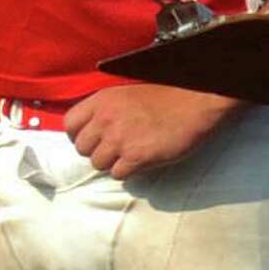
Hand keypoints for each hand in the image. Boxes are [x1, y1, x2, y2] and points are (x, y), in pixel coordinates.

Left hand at [64, 83, 241, 179]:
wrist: (198, 100)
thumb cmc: (168, 95)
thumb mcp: (129, 93)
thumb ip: (107, 109)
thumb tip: (93, 130)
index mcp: (103, 99)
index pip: (70, 125)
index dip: (80, 135)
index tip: (94, 138)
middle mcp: (106, 118)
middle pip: (82, 149)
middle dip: (98, 151)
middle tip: (118, 148)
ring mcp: (120, 138)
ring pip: (99, 164)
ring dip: (114, 162)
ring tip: (133, 153)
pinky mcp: (137, 156)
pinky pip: (119, 175)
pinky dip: (129, 172)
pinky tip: (143, 160)